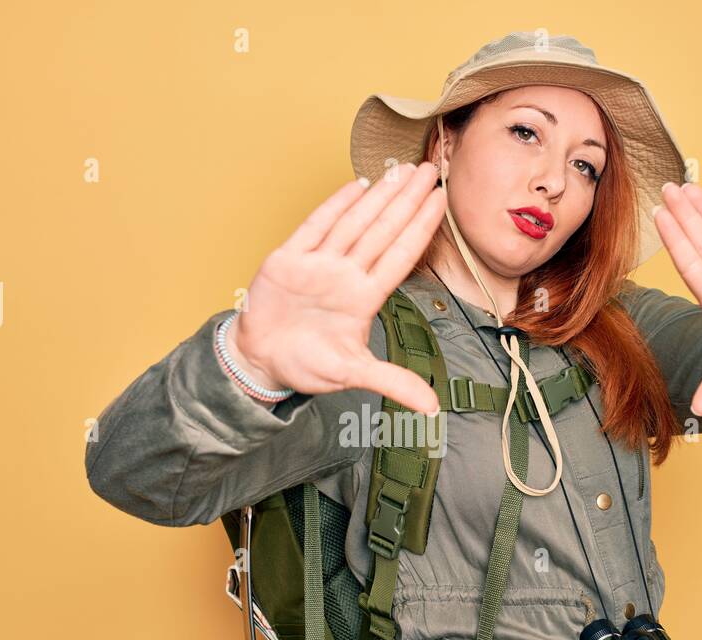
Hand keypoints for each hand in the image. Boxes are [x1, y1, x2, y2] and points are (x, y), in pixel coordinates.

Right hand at [232, 161, 447, 415]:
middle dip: (406, 200)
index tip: (441, 201)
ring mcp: (318, 265)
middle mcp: (345, 275)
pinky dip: (334, 207)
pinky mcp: (288, 260)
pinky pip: (314, 227)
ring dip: (377, 197)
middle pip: (383, 231)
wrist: (261, 360)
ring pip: (354, 223)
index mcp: (364, 298)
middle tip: (431, 170)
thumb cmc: (307, 364)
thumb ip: (392, 383)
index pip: (400, 256)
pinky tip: (356, 187)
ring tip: (401, 171)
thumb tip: (432, 407)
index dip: (420, 228)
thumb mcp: (353, 374)